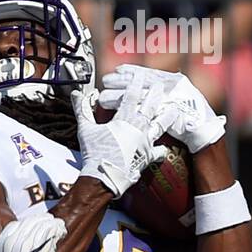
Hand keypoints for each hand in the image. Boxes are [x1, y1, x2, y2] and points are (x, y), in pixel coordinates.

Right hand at [73, 81, 178, 197]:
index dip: (136, 82)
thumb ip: (82, 110)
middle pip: (150, 105)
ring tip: (174, 108)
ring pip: (161, 124)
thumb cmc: (94, 153)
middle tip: (160, 86)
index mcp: (124, 118)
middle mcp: (138, 126)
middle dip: (155, 93)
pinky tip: (165, 147)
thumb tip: (76, 95)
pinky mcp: (148, 156)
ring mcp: (145, 141)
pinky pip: (159, 151)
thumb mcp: (85, 129)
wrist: (103, 177)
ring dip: (168, 115)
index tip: (140, 75)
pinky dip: (162, 149)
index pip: (132, 94)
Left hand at [99, 64, 225, 153]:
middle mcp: (171, 88)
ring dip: (119, 96)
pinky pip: (143, 113)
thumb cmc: (191, 117)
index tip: (118, 69)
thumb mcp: (178, 99)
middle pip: (140, 83)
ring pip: (139, 97)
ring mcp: (169, 101)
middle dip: (121, 81)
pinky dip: (131, 112)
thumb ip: (165, 94)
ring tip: (103, 97)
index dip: (132, 71)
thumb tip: (154, 89)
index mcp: (174, 81)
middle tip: (105, 81)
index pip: (148, 74)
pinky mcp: (166, 116)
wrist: (204, 131)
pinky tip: (118, 113)